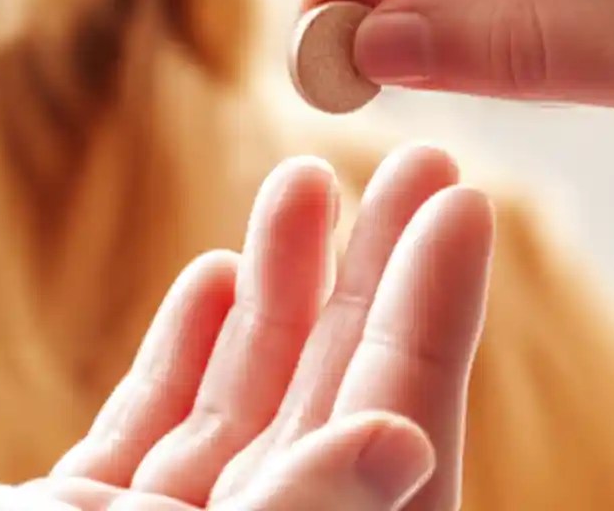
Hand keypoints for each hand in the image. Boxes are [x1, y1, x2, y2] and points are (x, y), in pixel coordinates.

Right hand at [36, 146, 492, 509]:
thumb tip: (407, 444)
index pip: (378, 447)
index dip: (427, 326)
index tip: (460, 206)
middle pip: (326, 417)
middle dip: (370, 287)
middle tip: (419, 166)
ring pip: (240, 409)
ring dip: (276, 295)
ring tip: (303, 185)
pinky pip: (153, 428)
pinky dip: (186, 351)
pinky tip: (213, 275)